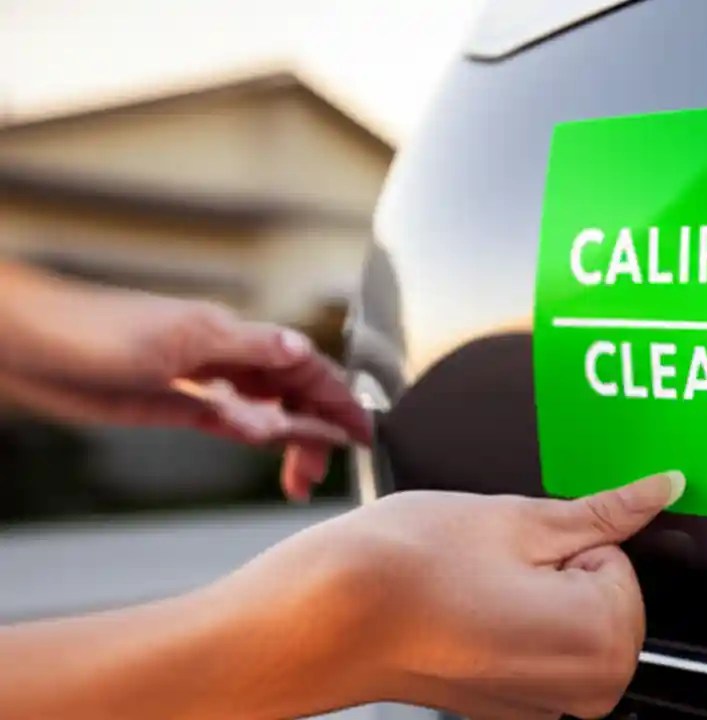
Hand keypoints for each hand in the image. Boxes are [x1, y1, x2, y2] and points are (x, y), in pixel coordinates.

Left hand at [0, 263, 370, 498]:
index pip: (306, 370)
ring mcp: (200, 382)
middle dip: (316, 431)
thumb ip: (248, 349)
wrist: (27, 344)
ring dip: (288, 439)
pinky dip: (253, 435)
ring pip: (264, 410)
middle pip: (291, 394)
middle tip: (319, 474)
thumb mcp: (180, 340)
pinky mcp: (174, 403)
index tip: (363, 435)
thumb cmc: (93, 330)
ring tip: (298, 478)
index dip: (338, 402)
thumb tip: (305, 352)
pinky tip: (262, 447)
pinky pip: (229, 420)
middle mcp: (224, 358)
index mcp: (233, 337)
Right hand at [219, 471, 685, 718]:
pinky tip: (466, 606)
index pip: (622, 560)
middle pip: (607, 595)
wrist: (318, 620)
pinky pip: (541, 648)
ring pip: (573, 618)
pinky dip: (515, 618)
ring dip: (534, 590)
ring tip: (475, 583)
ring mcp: (546, 708)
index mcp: (600, 641)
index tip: (519, 542)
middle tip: (493, 560)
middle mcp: (584, 691)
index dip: (570, 539)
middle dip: (559, 565)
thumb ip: (604, 510)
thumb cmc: (402, 568)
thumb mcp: (516, 517)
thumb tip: (662, 489)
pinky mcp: (511, 709)